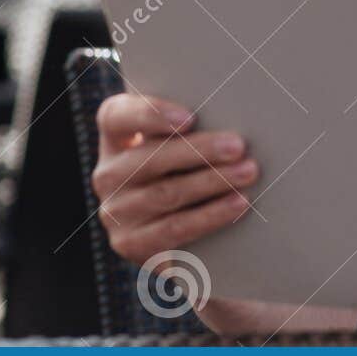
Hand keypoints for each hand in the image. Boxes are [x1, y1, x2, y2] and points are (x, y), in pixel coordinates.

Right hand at [90, 92, 258, 273]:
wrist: (184, 238)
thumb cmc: (190, 169)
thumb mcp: (182, 144)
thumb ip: (193, 128)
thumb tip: (238, 112)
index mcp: (116, 137)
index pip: (116, 116)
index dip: (149, 114)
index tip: (190, 117)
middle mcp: (108, 173)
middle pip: (150, 158)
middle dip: (199, 150)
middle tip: (238, 145)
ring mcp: (116, 211)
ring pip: (166, 193)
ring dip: (212, 181)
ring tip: (248, 172)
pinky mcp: (131, 243)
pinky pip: (175, 228)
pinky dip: (210, 214)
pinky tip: (238, 203)